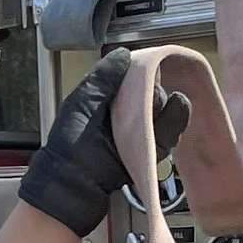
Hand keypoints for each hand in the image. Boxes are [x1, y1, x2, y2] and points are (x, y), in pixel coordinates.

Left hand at [18, 51, 190, 236]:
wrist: (73, 188)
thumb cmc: (69, 147)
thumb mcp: (81, 103)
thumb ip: (103, 77)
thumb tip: (124, 54)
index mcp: (111, 98)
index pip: (139, 76)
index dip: (144, 73)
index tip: (143, 74)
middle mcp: (130, 114)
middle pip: (159, 92)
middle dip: (151, 96)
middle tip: (129, 110)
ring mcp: (144, 133)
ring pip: (170, 110)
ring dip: (162, 112)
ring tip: (140, 124)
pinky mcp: (155, 151)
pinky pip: (173, 132)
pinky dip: (169, 127)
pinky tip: (155, 132)